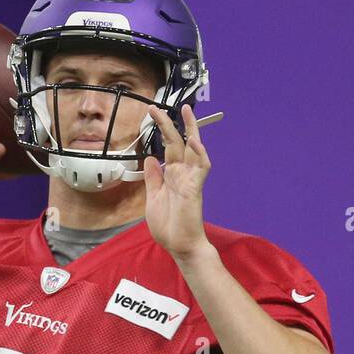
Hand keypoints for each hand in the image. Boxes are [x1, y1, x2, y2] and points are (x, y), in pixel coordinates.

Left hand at [142, 104, 211, 261]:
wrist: (180, 246)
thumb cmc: (169, 227)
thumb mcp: (153, 199)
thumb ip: (153, 178)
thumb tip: (151, 158)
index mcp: (172, 176)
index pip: (168, 148)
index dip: (161, 131)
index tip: (152, 116)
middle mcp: (182, 174)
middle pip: (178, 142)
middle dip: (169, 123)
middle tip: (156, 107)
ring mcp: (190, 179)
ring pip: (194, 148)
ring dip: (191, 129)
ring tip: (186, 110)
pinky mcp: (196, 188)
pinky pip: (202, 167)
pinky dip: (200, 153)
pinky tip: (194, 141)